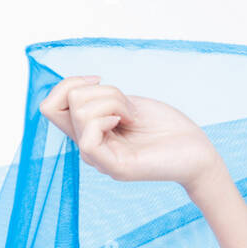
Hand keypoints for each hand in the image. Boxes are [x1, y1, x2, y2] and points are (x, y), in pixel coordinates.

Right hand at [39, 75, 224, 188]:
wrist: (196, 151)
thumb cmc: (167, 127)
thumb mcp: (126, 103)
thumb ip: (98, 99)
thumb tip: (74, 89)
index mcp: (89, 132)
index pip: (49, 106)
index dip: (68, 84)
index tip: (98, 79)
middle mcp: (89, 147)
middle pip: (66, 102)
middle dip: (102, 90)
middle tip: (130, 107)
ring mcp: (99, 159)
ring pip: (80, 112)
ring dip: (113, 100)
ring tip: (134, 117)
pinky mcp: (114, 168)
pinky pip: (88, 139)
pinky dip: (109, 117)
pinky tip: (129, 122)